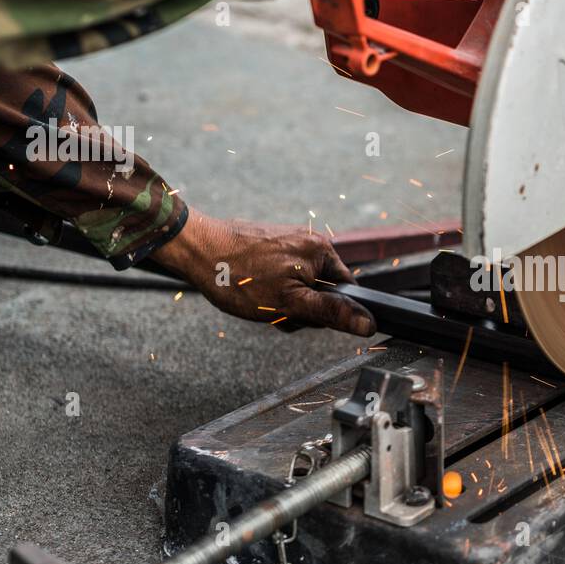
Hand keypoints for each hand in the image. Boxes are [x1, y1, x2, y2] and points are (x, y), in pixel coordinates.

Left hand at [151, 210, 375, 336]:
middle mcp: (309, 240)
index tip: (301, 313)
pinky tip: (252, 289)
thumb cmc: (240, 276)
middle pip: (321, 289)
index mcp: (322, 250)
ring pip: (299, 285)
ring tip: (259, 298)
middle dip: (301, 306)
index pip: (346, 292)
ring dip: (283, 300)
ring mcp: (288, 241)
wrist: (196, 249)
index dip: (326, 311)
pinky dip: (270, 288)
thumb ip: (331, 313)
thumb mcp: (290, 303)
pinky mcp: (270, 244)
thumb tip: (368, 323)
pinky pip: (282, 275)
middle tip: (275, 308)